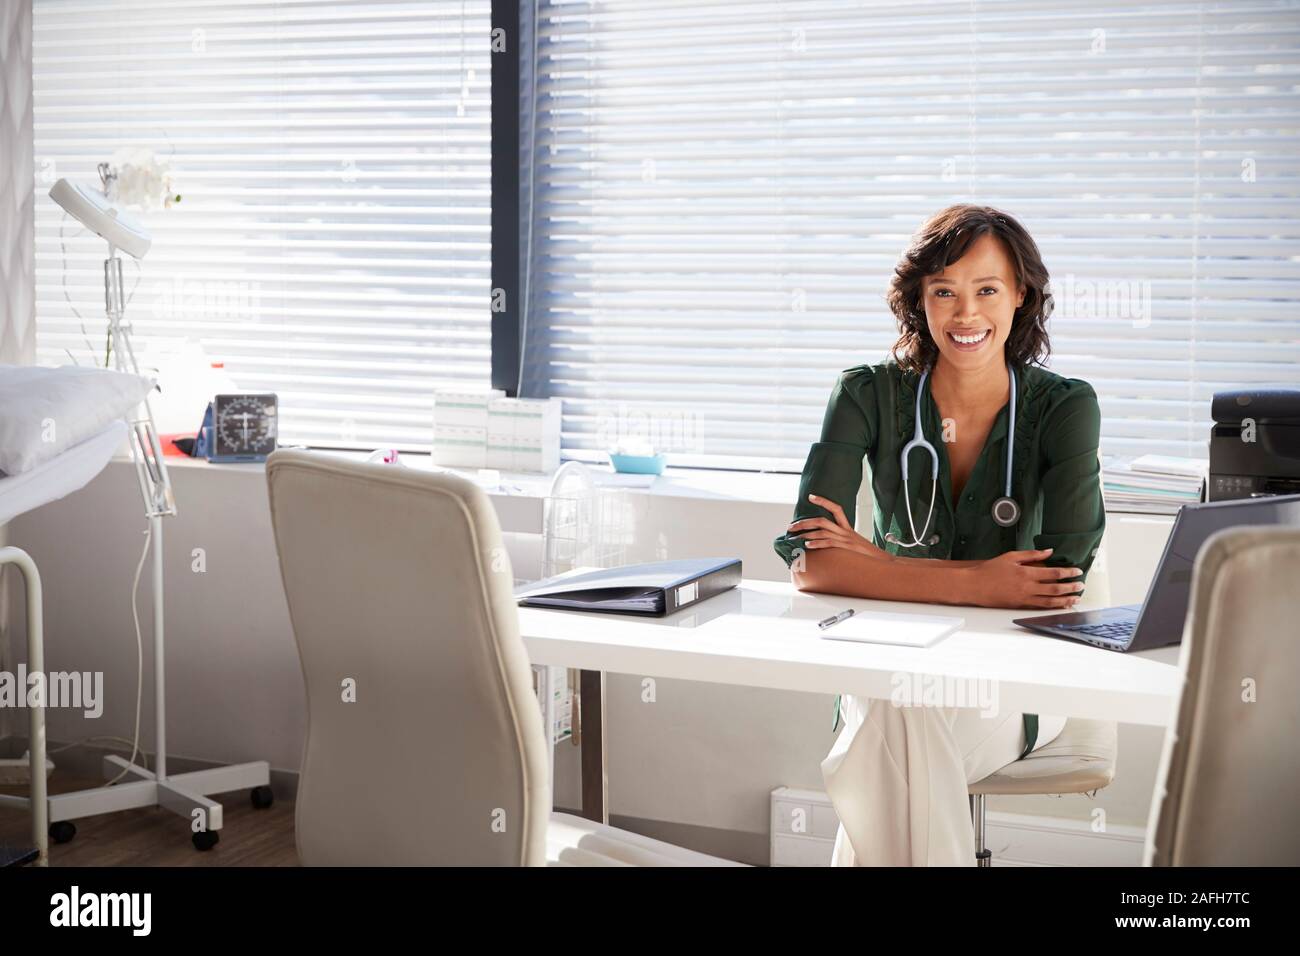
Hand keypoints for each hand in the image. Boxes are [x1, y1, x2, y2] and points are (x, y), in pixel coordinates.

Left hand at [786, 494, 888, 559]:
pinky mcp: (847, 548)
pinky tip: (808, 544)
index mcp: (847, 527)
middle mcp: (846, 531)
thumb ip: (840, 539)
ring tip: (795, 537)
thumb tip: (824, 541)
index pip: (836, 508)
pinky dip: (817, 543)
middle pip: (822, 520)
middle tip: (791, 526)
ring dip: (807, 533)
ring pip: (823, 531)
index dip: (823, 501)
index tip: (810, 496)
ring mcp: (846, 539)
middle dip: (804, 522)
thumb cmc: (866, 554)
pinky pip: (829, 543)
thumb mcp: (853, 543)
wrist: (883, 561)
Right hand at [965, 548, 1084, 609]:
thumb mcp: (1010, 556)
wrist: (974, 586)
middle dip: (1071, 587)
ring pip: (1050, 601)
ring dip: (1065, 600)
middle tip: (1081, 586)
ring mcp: (1024, 598)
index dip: (1067, 573)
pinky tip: (1060, 605)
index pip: (1053, 573)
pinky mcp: (1019, 605)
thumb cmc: (990, 570)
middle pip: (1055, 588)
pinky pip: (1040, 607)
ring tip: (1076, 599)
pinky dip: (1052, 606)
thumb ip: (1031, 554)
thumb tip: (1048, 551)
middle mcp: (1027, 587)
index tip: (1077, 571)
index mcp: (1025, 572)